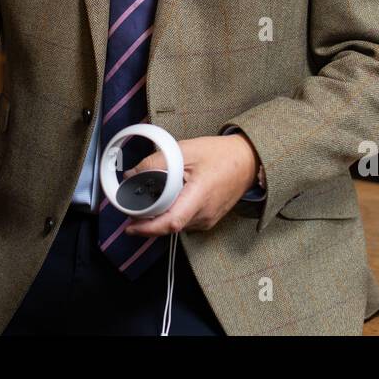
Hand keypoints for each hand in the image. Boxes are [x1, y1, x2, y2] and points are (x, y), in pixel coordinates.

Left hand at [121, 134, 260, 236]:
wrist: (248, 160)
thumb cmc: (221, 154)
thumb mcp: (186, 150)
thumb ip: (157, 162)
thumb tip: (133, 174)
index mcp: (200, 196)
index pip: (171, 222)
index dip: (148, 228)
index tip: (130, 227)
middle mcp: (205, 214)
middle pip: (169, 225)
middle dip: (148, 220)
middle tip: (133, 207)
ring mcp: (208, 220)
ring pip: (176, 224)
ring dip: (160, 215)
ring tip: (150, 200)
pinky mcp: (208, 220)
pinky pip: (184, 221)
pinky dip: (172, 213)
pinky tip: (168, 200)